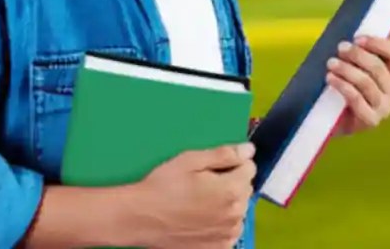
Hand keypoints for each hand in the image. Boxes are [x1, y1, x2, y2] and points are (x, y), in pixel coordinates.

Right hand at [123, 142, 255, 248]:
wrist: (139, 218)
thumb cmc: (162, 186)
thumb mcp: (191, 160)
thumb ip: (225, 154)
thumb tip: (249, 150)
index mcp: (232, 189)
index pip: (250, 167)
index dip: (233, 163)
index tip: (215, 167)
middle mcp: (236, 213)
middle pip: (245, 189)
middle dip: (231, 182)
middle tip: (204, 183)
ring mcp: (228, 233)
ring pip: (239, 209)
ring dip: (228, 203)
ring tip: (201, 202)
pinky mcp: (218, 247)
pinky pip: (231, 230)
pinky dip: (222, 223)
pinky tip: (203, 218)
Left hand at [326, 35, 389, 135]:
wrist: (331, 121)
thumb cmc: (342, 87)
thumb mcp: (352, 68)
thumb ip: (355, 54)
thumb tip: (347, 36)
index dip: (377, 43)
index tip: (357, 38)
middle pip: (378, 67)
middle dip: (357, 55)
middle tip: (340, 48)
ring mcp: (384, 108)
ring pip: (367, 82)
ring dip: (347, 70)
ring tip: (331, 63)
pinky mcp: (371, 120)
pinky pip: (357, 99)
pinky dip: (343, 86)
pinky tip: (330, 78)